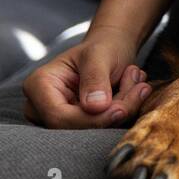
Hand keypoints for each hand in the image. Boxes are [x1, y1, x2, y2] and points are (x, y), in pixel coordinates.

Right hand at [21, 25, 152, 128]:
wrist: (112, 48)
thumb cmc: (103, 47)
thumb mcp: (100, 55)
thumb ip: (96, 78)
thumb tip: (95, 107)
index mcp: (39, 85)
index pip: (59, 117)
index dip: (91, 119)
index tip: (121, 109)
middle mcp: (42, 106)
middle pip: (74, 128)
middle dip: (111, 113)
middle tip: (139, 88)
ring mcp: (58, 117)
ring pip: (91, 131)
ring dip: (122, 110)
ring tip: (138, 82)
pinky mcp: (77, 124)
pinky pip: (101, 130)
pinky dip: (122, 114)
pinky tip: (134, 91)